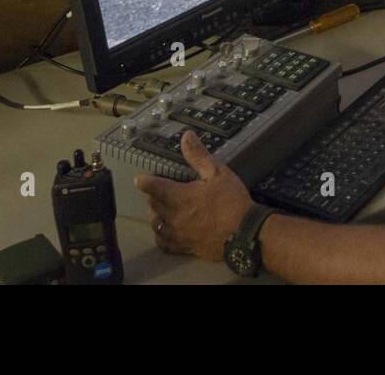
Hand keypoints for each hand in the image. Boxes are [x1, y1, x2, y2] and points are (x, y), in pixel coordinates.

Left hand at [136, 130, 255, 262]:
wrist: (244, 233)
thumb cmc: (231, 201)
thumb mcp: (218, 173)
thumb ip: (199, 156)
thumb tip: (186, 136)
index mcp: (179, 196)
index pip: (153, 187)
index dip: (145, 181)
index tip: (140, 179)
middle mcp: (173, 216)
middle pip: (153, 205)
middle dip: (153, 196)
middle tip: (157, 191)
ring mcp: (177, 234)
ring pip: (156, 224)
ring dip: (155, 215)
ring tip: (160, 209)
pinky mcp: (184, 247)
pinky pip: (164, 242)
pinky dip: (161, 235)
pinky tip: (165, 230)